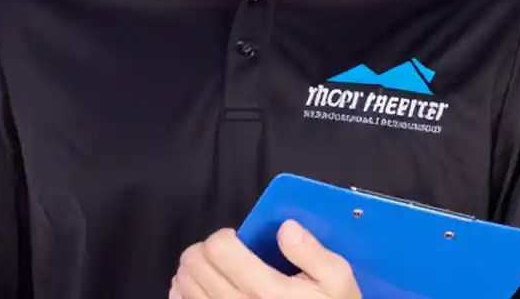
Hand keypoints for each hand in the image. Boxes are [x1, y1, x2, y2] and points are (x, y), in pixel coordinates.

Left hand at [169, 219, 360, 298]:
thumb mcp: (337, 280)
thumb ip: (311, 251)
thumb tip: (285, 228)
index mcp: (268, 291)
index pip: (219, 249)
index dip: (224, 236)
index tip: (237, 240)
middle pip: (194, 263)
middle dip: (204, 249)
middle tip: (222, 253)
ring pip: (182, 284)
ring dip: (192, 270)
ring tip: (211, 270)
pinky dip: (183, 294)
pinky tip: (200, 290)